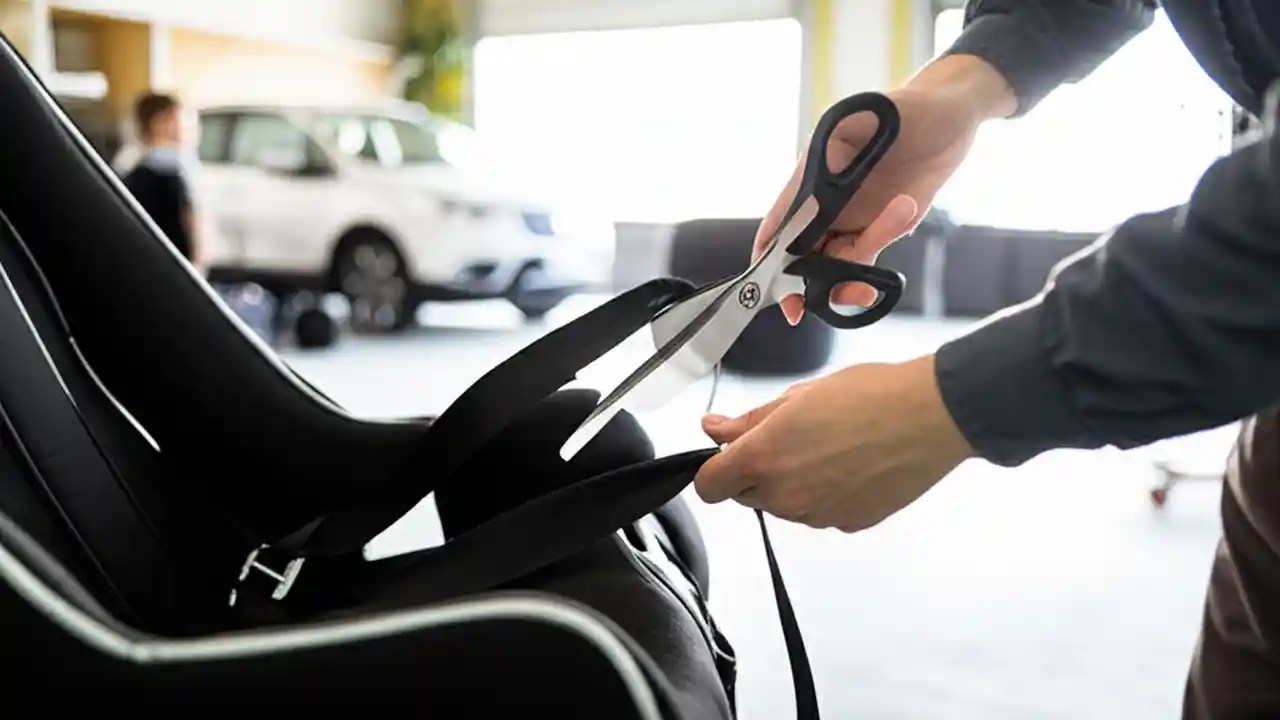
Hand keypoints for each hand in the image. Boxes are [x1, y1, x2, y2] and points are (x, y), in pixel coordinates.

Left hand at [692, 355, 973, 531]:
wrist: (929, 416)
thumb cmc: (868, 396)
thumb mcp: (797, 397)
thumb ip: (748, 421)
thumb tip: (713, 428)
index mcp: (763, 459)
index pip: (708, 486)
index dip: (713, 469)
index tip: (726, 455)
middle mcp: (785, 496)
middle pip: (746, 495)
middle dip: (756, 471)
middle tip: (790, 436)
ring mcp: (817, 515)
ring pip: (784, 505)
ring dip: (792, 483)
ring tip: (828, 445)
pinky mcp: (847, 524)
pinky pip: (819, 513)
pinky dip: (825, 494)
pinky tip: (850, 465)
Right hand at [761, 55, 1014, 323]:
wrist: (952, 116)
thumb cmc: (906, 109)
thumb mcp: (866, 116)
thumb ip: (836, 146)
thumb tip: (811, 181)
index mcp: (810, 177)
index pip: (778, 223)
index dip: (769, 257)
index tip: (772, 285)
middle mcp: (824, 204)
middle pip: (799, 253)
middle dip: (803, 282)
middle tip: (809, 302)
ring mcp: (851, 219)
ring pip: (833, 264)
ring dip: (844, 281)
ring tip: (865, 287)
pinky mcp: (881, 230)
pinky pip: (865, 261)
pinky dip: (867, 277)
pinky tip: (876, 278)